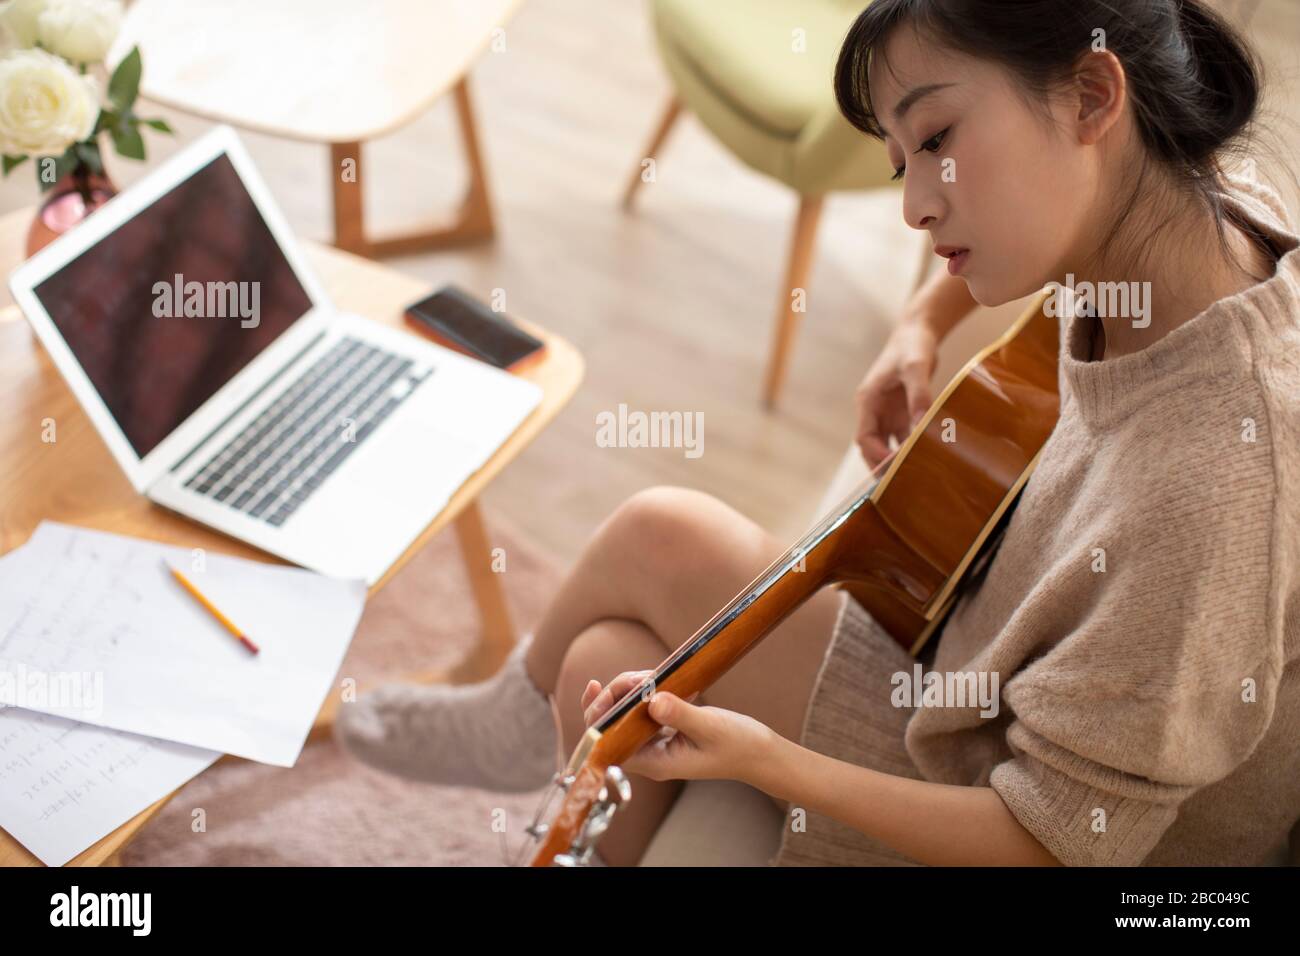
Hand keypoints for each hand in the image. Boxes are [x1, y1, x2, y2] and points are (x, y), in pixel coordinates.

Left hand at [580, 670, 775, 783]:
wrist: (760, 753)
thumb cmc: (738, 745)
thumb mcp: (710, 726)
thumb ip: (679, 714)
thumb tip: (651, 701)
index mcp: (655, 763)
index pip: (608, 744)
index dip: (598, 716)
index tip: (599, 688)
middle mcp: (650, 756)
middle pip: (611, 728)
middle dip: (614, 697)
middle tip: (637, 676)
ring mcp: (657, 744)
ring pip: (625, 717)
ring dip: (630, 691)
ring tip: (651, 674)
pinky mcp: (665, 732)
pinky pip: (641, 712)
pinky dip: (643, 693)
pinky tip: (656, 679)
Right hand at [854, 318, 938, 466]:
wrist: (919, 332)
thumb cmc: (912, 346)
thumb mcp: (915, 367)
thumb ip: (919, 395)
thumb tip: (921, 426)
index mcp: (868, 401)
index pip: (864, 437)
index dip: (876, 455)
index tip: (893, 465)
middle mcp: (874, 410)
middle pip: (871, 447)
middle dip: (881, 466)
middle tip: (899, 485)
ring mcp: (887, 413)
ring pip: (887, 445)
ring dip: (897, 460)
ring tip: (912, 478)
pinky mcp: (902, 412)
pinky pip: (904, 437)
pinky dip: (911, 449)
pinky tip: (926, 460)